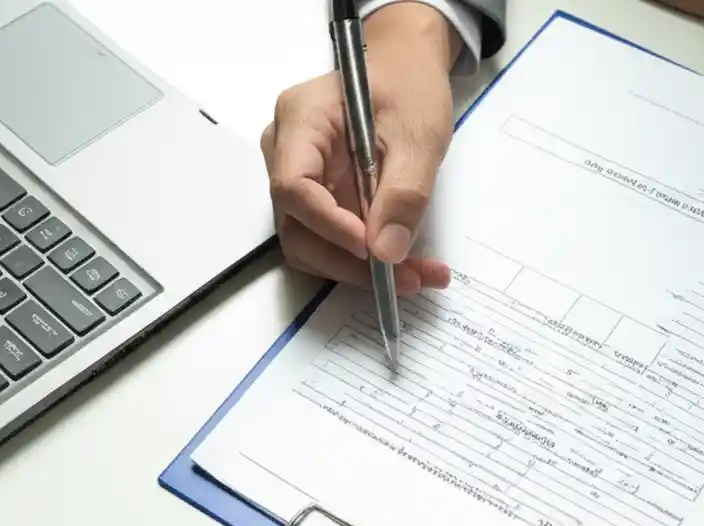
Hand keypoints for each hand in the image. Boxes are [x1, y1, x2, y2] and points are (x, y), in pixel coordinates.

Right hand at [261, 4, 458, 294]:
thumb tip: (386, 252)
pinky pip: (331, 238)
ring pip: (312, 242)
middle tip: (406, 279)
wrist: (406, 69)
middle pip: (298, 226)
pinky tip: (407, 264)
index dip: (328, 225)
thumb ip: (403, 192)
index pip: (293, 187)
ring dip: (361, 269)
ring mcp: (298, 178)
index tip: (371, 249)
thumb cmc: (407, 84)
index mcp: (300, 121)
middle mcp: (286, 152)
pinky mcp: (318, 198)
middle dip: (350, 261)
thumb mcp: (418, 134)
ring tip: (417, 276)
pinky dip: (367, 258)